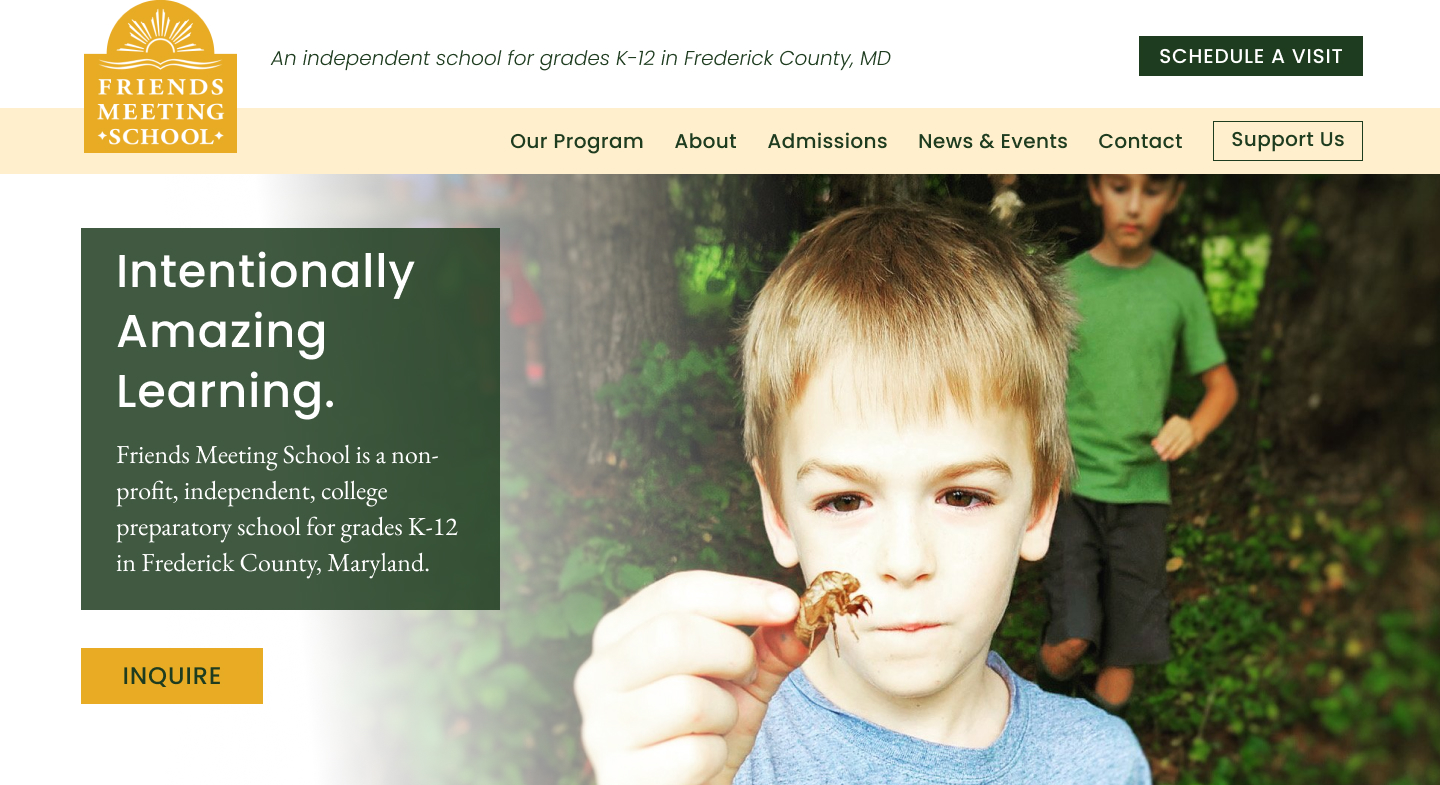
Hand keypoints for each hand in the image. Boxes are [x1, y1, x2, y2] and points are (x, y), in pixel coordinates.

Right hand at [574, 570, 807, 784]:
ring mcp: (601, 726)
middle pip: (675, 634)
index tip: (789, 603)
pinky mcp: (620, 774)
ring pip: (688, 698)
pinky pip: (693, 754)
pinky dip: (715, 758)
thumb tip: (806, 614)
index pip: (677, 591)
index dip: (738, 593)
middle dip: (734, 654)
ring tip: (716, 726)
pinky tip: (700, 762)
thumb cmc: (705, 728)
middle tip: (748, 676)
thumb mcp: (740, 681)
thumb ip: (768, 646)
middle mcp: (598, 672)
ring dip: (725, 715)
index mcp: (619, 633)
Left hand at [1152, 415, 1197, 461]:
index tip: (1155, 447)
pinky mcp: (1193, 438)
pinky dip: (1177, 453)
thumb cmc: (1177, 431)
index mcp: (1175, 420)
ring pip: (1178, 442)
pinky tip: (1172, 457)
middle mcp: (1183, 424)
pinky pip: (1184, 446)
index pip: (1166, 431)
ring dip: (1170, 451)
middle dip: (1165, 446)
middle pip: (1172, 436)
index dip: (1160, 439)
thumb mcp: (1169, 431)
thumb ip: (1161, 437)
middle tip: (1159, 453)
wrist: (1196, 429)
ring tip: (1164, 457)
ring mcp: (1189, 430)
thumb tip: (1153, 443)